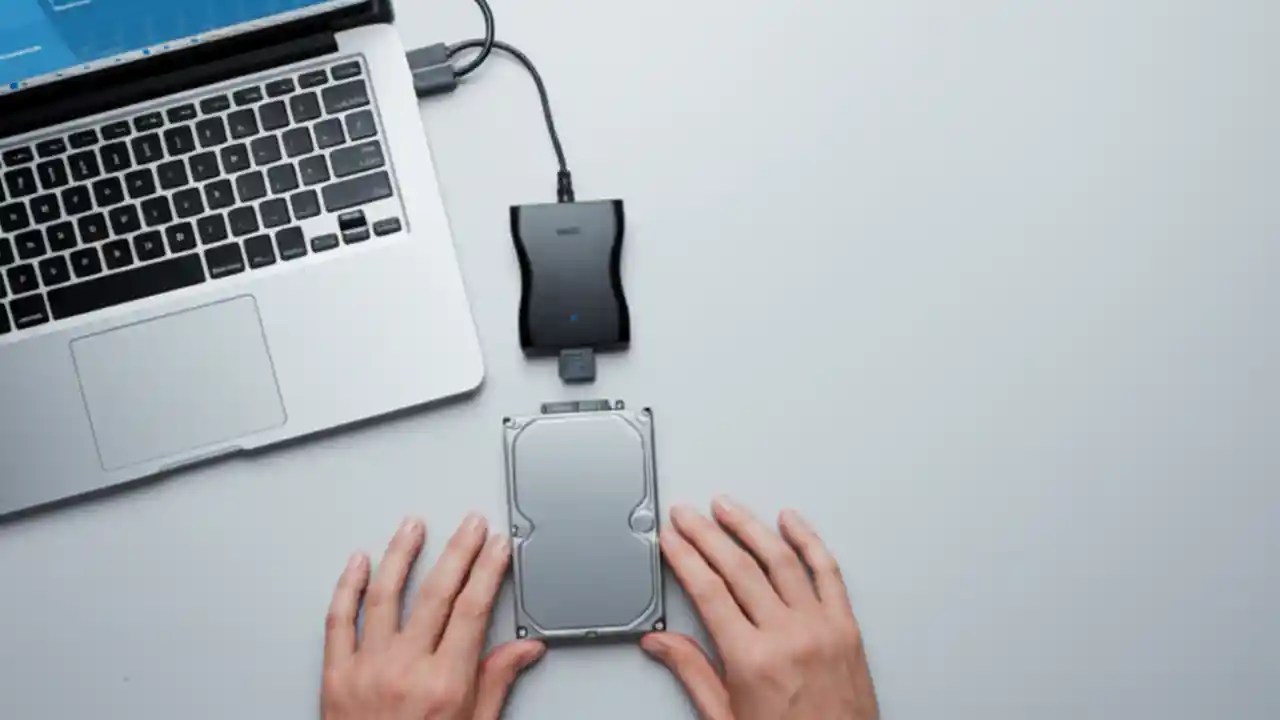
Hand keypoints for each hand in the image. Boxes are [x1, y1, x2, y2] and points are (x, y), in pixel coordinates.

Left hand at [322, 515, 545, 719]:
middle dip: (458, 551)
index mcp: (445, 684)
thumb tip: (525, 648)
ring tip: (414, 526)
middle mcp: (405, 670)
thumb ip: (496, 683)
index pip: (473, 610)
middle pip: (437, 594)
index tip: (497, 547)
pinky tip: (360, 563)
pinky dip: (349, 587)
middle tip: (470, 525)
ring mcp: (366, 669)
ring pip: (386, 595)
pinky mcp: (335, 675)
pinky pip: (339, 620)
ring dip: (402, 554)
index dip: (488, 571)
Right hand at [642, 498, 878, 719]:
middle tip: (687, 515)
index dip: (685, 559)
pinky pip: (828, 572)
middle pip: (739, 568)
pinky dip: (809, 541)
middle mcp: (788, 637)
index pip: (709, 592)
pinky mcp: (847, 628)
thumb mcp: (726, 719)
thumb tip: (660, 642)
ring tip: (727, 507)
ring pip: (781, 560)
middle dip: (707, 535)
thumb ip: (693, 673)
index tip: (670, 540)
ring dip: (750, 527)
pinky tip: (791, 522)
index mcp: (752, 661)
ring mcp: (821, 628)